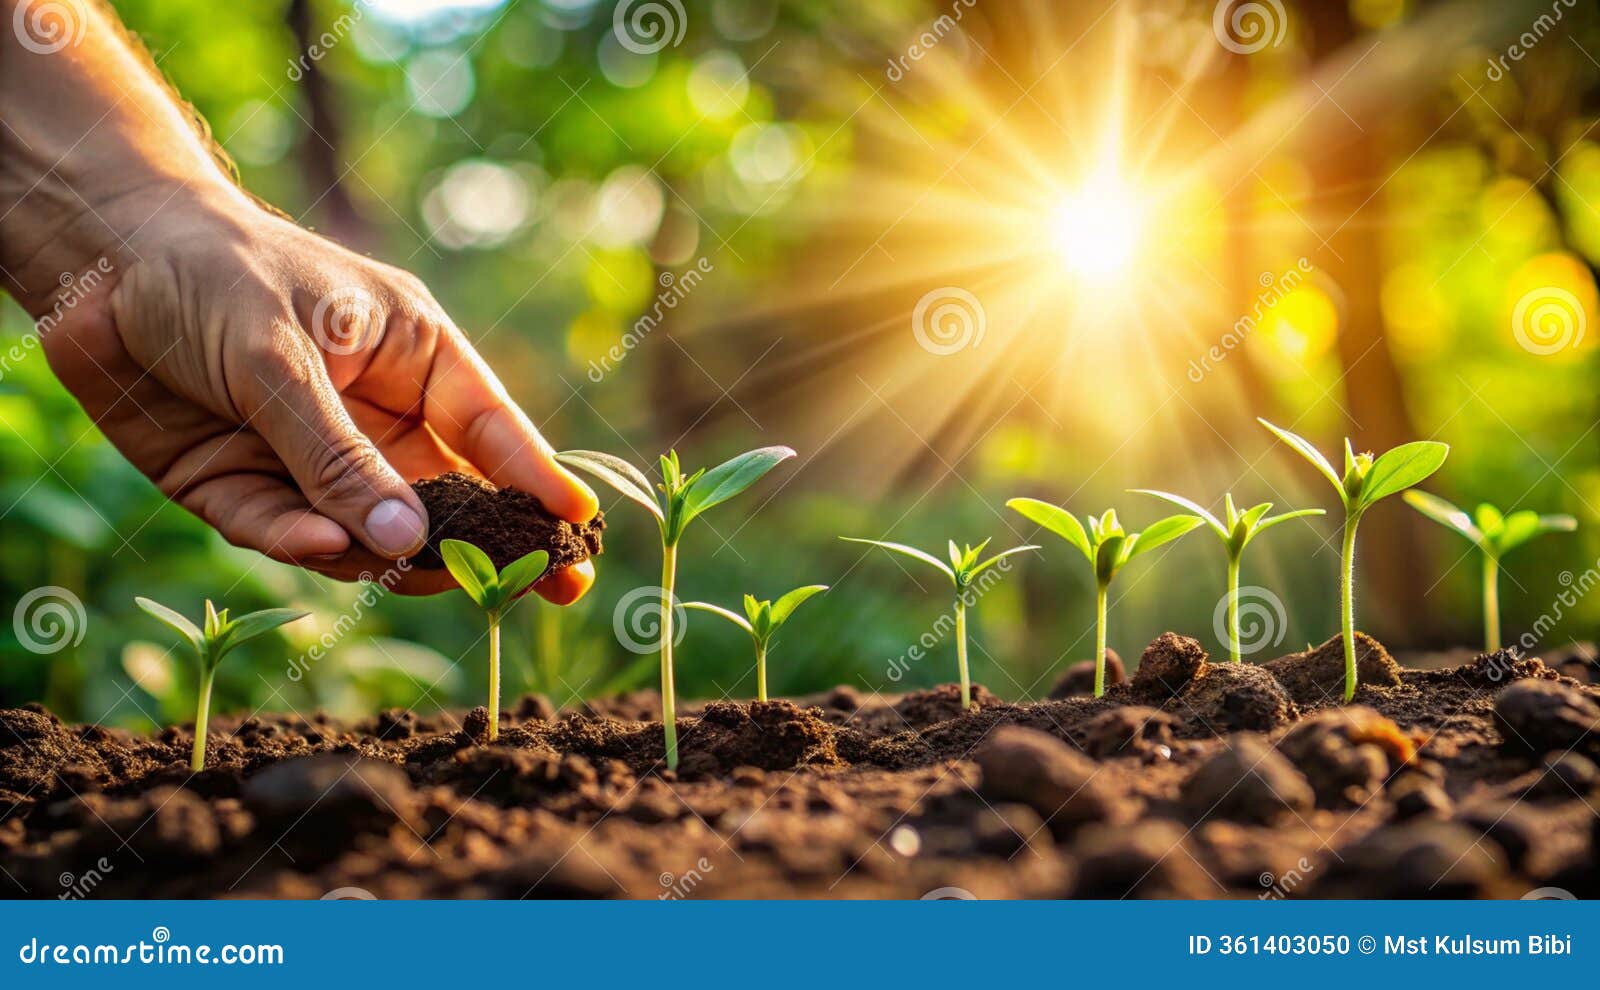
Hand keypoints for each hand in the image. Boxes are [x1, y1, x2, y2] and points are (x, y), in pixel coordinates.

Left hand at [39, 187, 597, 601]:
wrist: (91, 265)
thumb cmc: (211, 274)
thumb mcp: (281, 356)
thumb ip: (340, 455)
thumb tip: (406, 544)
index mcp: (413, 358)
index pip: (491, 429)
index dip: (537, 480)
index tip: (580, 526)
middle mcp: (373, 418)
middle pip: (445, 498)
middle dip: (484, 546)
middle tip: (533, 591)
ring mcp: (312, 460)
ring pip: (368, 534)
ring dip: (383, 555)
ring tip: (397, 566)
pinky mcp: (246, 492)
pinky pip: (287, 535)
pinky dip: (301, 544)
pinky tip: (315, 542)